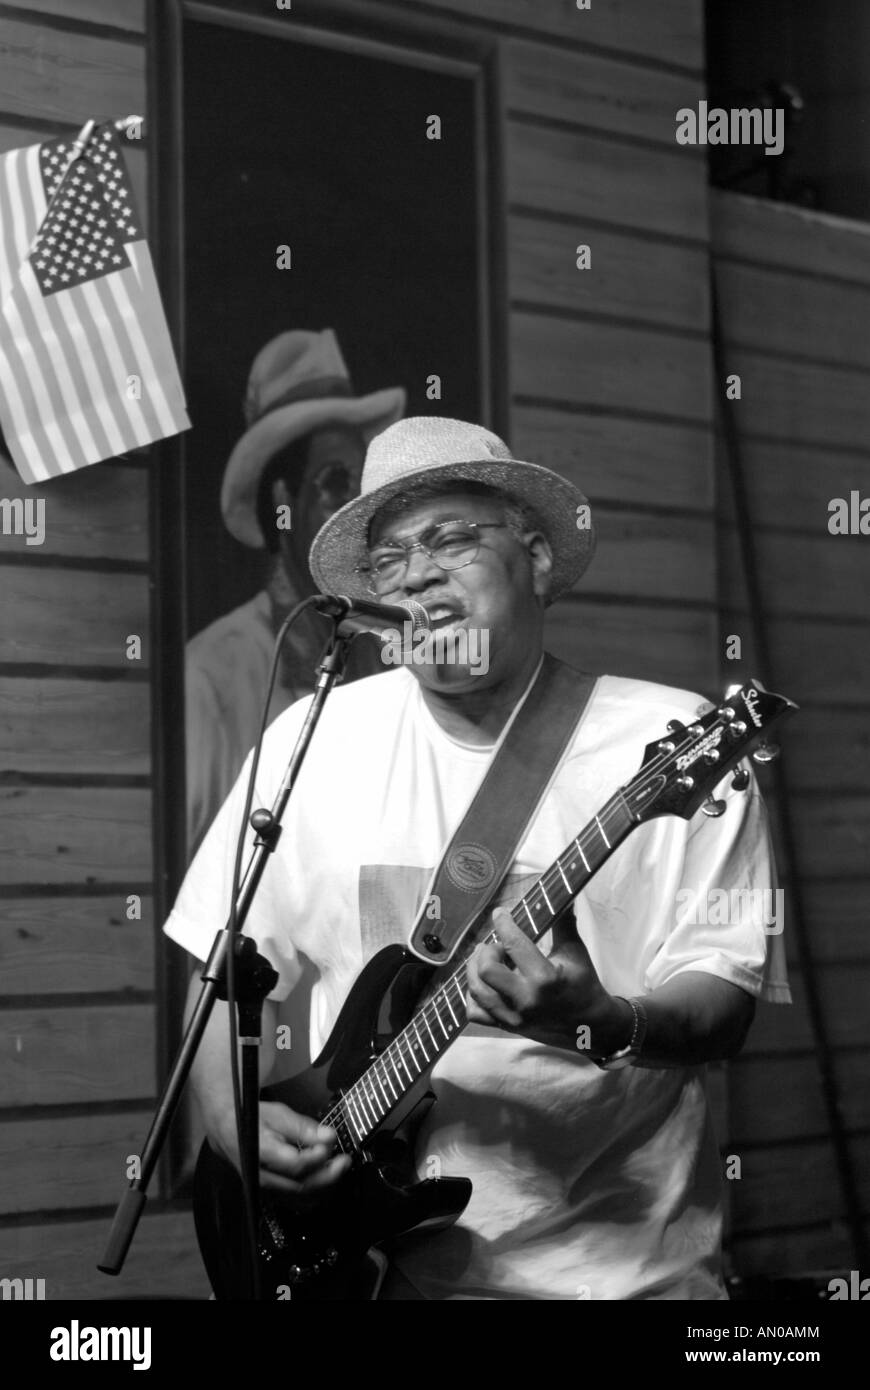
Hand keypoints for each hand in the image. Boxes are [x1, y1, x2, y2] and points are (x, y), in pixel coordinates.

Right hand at [210, 1100, 351, 1200]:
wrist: (227, 1131)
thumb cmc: (253, 1120)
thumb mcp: (277, 1114)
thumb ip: (304, 1127)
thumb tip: (328, 1136)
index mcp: (261, 1154)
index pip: (295, 1165)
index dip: (317, 1157)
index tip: (330, 1144)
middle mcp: (262, 1178)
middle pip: (301, 1186)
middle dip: (328, 1175)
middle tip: (345, 1160)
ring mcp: (266, 1190)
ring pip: (301, 1199)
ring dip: (325, 1187)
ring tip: (339, 1168)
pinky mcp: (271, 1195)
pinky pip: (297, 1202)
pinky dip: (315, 1194)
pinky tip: (326, 1179)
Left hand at [465, 906, 625, 1053]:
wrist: (590, 1026)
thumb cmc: (583, 985)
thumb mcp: (576, 952)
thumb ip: (564, 923)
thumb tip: (563, 894)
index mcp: (545, 978)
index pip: (514, 944)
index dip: (503, 924)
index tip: (500, 913)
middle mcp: (526, 999)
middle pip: (487, 970)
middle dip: (487, 951)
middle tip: (497, 945)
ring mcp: (514, 1016)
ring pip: (477, 991)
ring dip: (475, 970)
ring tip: (486, 959)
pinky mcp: (508, 1027)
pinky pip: (476, 1014)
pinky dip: (473, 996)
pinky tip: (483, 984)